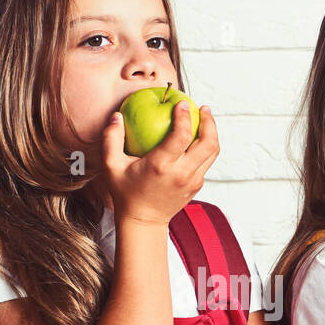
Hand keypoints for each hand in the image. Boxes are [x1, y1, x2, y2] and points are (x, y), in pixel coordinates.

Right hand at [101, 98, 219, 226]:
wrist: (143, 222)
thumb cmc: (125, 193)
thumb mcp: (111, 166)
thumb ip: (111, 139)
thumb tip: (117, 116)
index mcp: (162, 166)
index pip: (182, 136)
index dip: (185, 117)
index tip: (182, 103)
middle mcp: (182, 173)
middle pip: (208, 143)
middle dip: (210, 122)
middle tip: (203, 108)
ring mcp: (192, 181)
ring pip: (213, 152)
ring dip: (212, 133)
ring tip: (206, 119)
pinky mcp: (196, 185)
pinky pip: (207, 162)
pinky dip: (206, 147)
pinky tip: (198, 137)